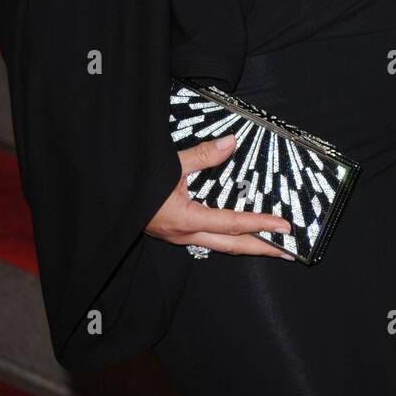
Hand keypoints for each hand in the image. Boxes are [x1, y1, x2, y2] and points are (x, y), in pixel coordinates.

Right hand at [145, 134, 294, 259]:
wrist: (106, 196)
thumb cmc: (134, 182)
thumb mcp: (170, 164)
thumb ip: (203, 155)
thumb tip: (231, 143)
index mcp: (186, 219)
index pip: (233, 224)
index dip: (261, 225)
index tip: (284, 226)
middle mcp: (185, 235)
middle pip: (233, 246)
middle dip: (263, 249)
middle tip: (289, 251)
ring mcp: (179, 237)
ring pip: (221, 246)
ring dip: (247, 246)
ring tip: (271, 246)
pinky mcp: (175, 233)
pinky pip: (208, 240)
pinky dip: (229, 239)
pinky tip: (238, 235)